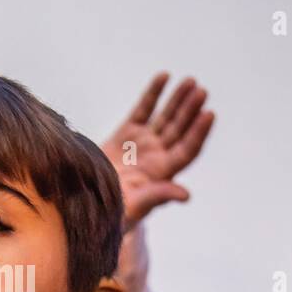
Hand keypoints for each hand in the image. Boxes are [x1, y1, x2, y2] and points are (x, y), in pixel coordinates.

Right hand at [100, 72, 214, 230]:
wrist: (83, 203)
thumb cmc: (111, 214)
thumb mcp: (134, 207)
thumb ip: (158, 196)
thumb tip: (186, 195)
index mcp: (162, 173)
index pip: (187, 149)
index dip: (198, 133)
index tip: (208, 114)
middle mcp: (157, 156)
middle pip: (179, 129)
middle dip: (190, 110)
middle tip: (201, 91)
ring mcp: (143, 143)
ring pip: (165, 117)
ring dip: (178, 99)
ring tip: (191, 81)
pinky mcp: (126, 134)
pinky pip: (143, 109)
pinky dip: (153, 94)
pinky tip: (164, 77)